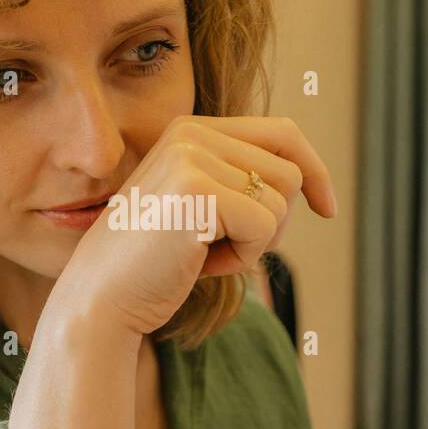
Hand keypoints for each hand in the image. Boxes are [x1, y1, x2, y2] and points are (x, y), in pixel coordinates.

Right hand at [57, 115, 337, 336]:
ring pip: (282, 199)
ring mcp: (192, 157)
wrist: (101, 298)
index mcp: (191, 130)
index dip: (314, 170)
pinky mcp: (198, 189)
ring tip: (207, 254)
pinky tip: (202, 263)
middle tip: (227, 249)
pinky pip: (265, 226)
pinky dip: (245, 257)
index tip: (326, 208)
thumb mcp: (203, 210)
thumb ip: (241, 182)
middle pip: (290, 170)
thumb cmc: (154, 264)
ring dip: (257, 242)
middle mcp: (191, 133)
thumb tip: (309, 181)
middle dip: (275, 222)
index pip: (282, 133)